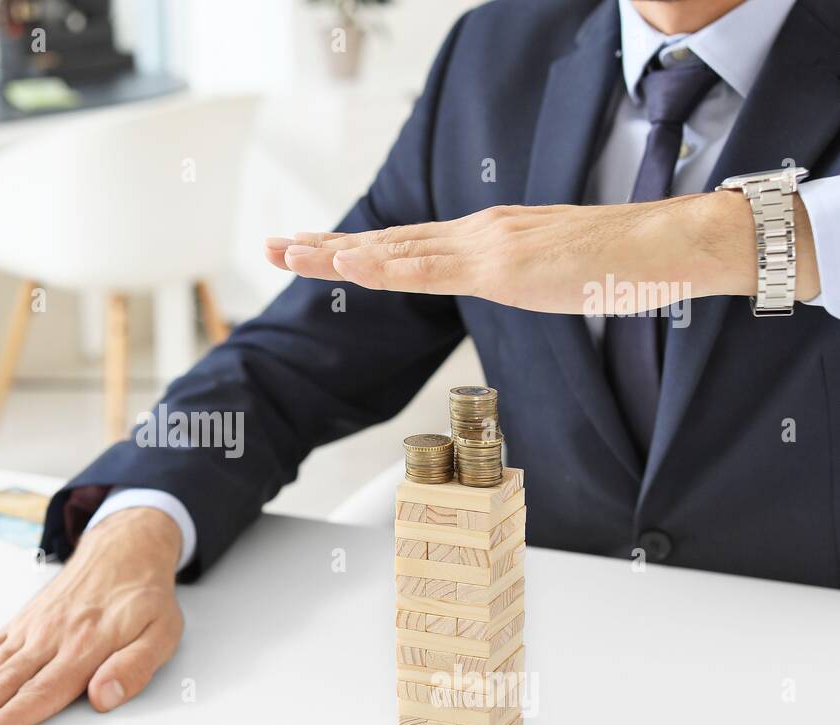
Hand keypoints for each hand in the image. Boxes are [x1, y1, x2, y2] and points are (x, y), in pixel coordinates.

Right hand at [0, 507, 183, 724]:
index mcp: (85, 646)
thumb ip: (133, 668)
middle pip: (3, 683)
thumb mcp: (161, 633)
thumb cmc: (143, 597)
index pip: (41, 691)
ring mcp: (31, 629)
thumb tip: (103, 698)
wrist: (124, 549)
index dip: (8, 717)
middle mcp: (50, 637)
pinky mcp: (22, 622)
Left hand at [264, 191, 819, 312]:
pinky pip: (429, 271)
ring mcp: (484, 247)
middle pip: (387, 242)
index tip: (313, 248)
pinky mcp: (499, 268)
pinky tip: (348, 264)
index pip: (407, 243)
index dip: (357, 246)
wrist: (663, 246)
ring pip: (396, 251)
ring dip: (337, 253)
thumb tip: (500, 279)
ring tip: (288, 252)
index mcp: (484, 237)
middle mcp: (474, 233)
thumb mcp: (548, 270)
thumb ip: (514, 272)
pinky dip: (382, 268)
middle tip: (273, 246)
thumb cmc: (616, 262)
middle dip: (325, 245)